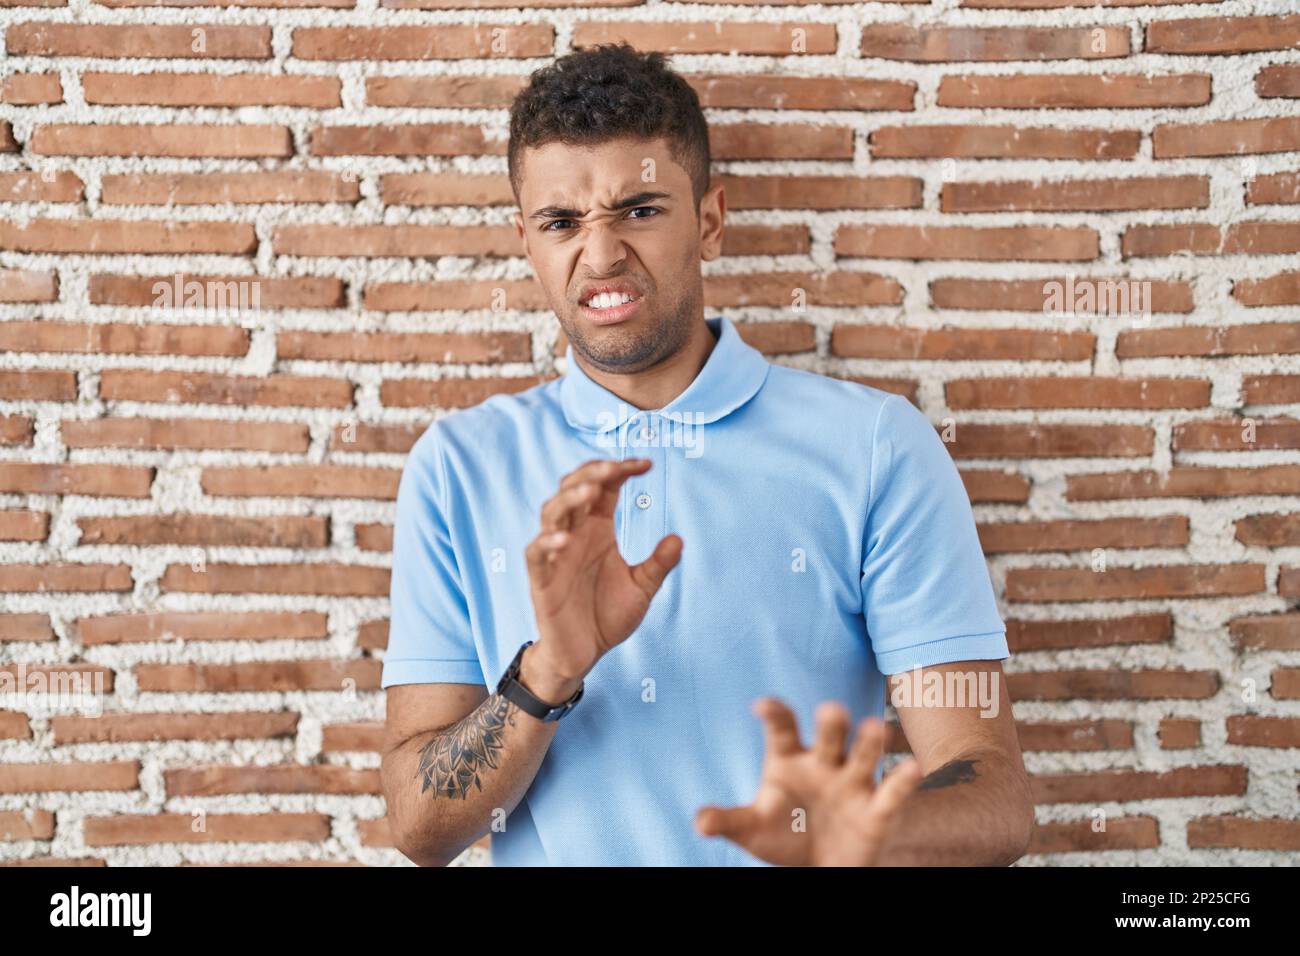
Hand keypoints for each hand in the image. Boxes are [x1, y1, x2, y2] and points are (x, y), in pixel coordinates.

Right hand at [523, 458, 681, 698]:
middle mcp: (574, 534)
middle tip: (615, 467)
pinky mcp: (541, 579)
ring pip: (551, 512)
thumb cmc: (607, 616)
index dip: (621, 470)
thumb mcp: (641, 589)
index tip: (646, 464)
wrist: (583, 653)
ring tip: (591, 491)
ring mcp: (555, 554)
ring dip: (569, 498)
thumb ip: (658, 564)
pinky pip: (536, 553)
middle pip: (574, 488)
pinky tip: (564, 540)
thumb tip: (678, 539)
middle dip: (592, 472)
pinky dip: (547, 543)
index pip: (604, 487)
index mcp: (597, 529)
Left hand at [695, 698, 924, 865]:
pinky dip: (904, 780)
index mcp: (789, 759)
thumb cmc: (782, 834)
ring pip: (863, 754)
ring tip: (872, 727)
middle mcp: (824, 763)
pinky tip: (913, 766)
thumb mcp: (751, 828)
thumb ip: (727, 821)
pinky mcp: (877, 809)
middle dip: (831, 722)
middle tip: (830, 710)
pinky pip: (893, 792)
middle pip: (829, 735)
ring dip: (868, 741)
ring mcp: (852, 783)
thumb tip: (700, 822)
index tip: (763, 706)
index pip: (782, 729)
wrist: (818, 866)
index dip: (775, 714)